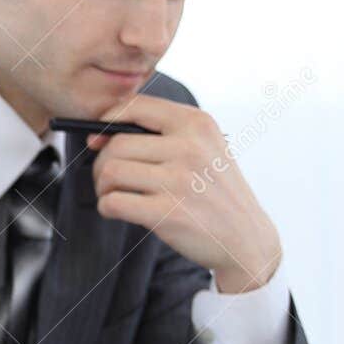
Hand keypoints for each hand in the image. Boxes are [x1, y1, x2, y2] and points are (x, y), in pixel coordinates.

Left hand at [87, 93, 281, 293]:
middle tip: (108, 179)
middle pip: (115, 145)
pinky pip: (113, 202)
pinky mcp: (169, 213)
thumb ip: (159, 133)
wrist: (245, 238)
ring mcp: (180, 180)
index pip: (135, 106)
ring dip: (102, 187)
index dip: (107, 121)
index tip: (98, 139)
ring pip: (110, 172)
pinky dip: (107, 207)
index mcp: (197, 123)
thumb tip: (98, 133)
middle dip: (101, 163)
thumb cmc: (213, 191)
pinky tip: (117, 210)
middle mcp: (190, 147)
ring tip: (114, 195)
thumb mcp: (203, 148)